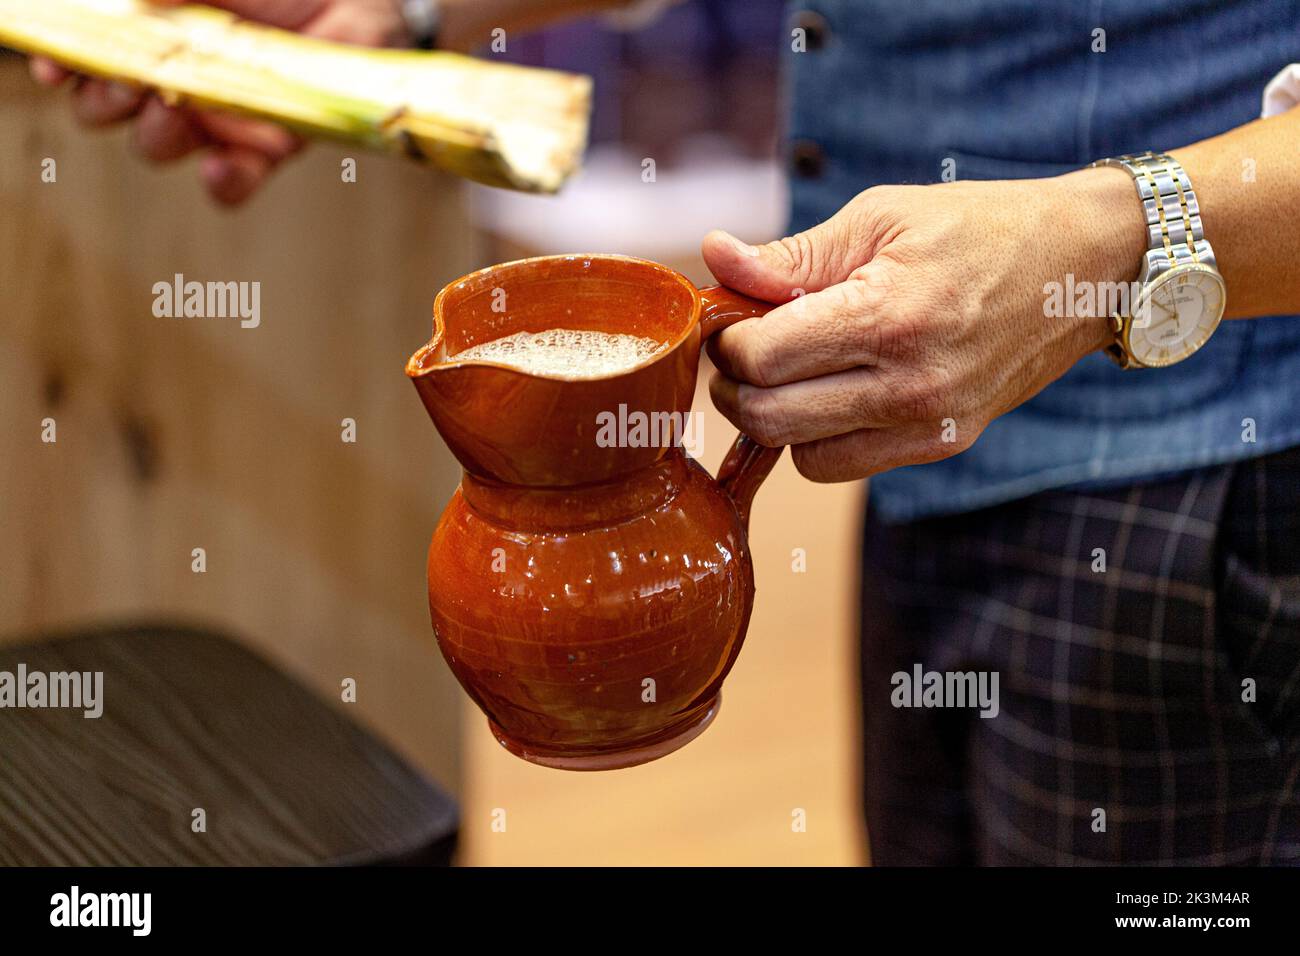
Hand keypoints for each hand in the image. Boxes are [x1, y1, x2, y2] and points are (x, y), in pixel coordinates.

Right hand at [29, 0, 410, 204]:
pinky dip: (223, 184)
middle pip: (105, 110)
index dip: (61, 66)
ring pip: (156, 144)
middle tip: (126, 85)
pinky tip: (219, 169)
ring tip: (173, 110)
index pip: (83, 57)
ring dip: (153, 133)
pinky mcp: (265, 146)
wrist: (358, 3)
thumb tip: (125, 0)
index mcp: (147, 34)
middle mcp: (171, 79)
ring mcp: (215, 117)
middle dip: (103, 101)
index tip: (54, 67)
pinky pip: (232, 182)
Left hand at [701, 168, 1146, 481]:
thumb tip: (715, 258)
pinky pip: (842, 466)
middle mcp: (909, 385)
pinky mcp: (942, 446)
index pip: (762, 358)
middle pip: (767, 418)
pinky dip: (818, 438)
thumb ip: (792, 256)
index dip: (728, 339)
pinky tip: (833, 391)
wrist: (1082, 267)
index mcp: (889, 316)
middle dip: (736, 383)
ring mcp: (929, 425)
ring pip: (797, 455)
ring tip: (793, 368)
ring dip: (775, 416)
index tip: (733, 316)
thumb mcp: (881, 218)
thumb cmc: (978, 228)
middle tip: (746, 346)